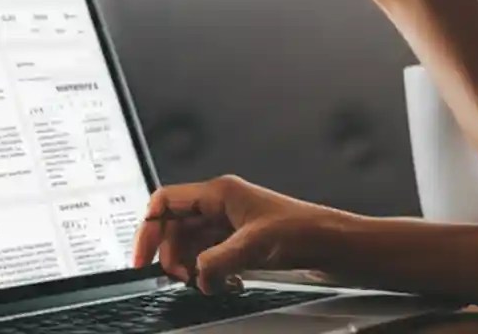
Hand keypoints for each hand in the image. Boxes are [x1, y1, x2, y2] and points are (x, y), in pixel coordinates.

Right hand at [132, 176, 344, 294]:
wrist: (334, 244)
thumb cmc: (303, 231)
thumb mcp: (255, 246)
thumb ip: (217, 260)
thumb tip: (195, 275)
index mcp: (218, 193)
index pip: (165, 203)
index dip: (148, 230)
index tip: (142, 258)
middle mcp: (220, 205)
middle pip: (174, 227)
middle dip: (171, 254)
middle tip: (178, 278)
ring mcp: (229, 223)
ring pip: (191, 244)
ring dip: (191, 266)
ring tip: (203, 283)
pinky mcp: (239, 241)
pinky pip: (209, 256)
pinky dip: (208, 271)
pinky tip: (223, 283)